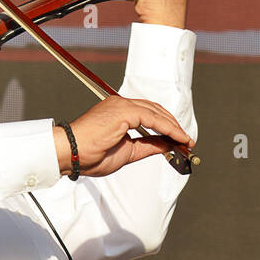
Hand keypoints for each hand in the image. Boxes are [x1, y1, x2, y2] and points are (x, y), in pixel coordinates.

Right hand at [54, 95, 191, 177]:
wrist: (71, 154)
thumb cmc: (91, 154)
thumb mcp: (129, 152)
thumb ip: (148, 145)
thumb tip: (168, 145)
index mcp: (119, 112)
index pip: (150, 114)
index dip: (167, 126)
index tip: (180, 140)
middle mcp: (120, 104)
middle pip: (156, 111)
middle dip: (174, 127)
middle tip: (187, 142)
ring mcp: (122, 105)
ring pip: (157, 113)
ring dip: (174, 128)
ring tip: (186, 141)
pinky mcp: (124, 111)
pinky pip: (153, 118)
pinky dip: (168, 128)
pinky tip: (178, 138)